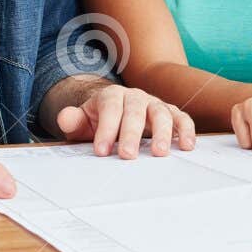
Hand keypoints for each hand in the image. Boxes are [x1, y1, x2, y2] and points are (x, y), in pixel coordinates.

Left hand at [53, 83, 195, 158]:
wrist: (115, 110)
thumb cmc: (99, 120)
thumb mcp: (82, 121)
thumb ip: (73, 120)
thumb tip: (64, 118)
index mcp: (111, 96)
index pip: (109, 109)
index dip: (105, 129)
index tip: (101, 151)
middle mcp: (135, 97)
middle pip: (134, 111)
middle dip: (131, 133)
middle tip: (127, 155)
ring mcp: (154, 104)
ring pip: (161, 113)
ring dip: (162, 133)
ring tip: (160, 153)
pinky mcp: (170, 114)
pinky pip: (181, 118)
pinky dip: (186, 130)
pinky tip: (187, 146)